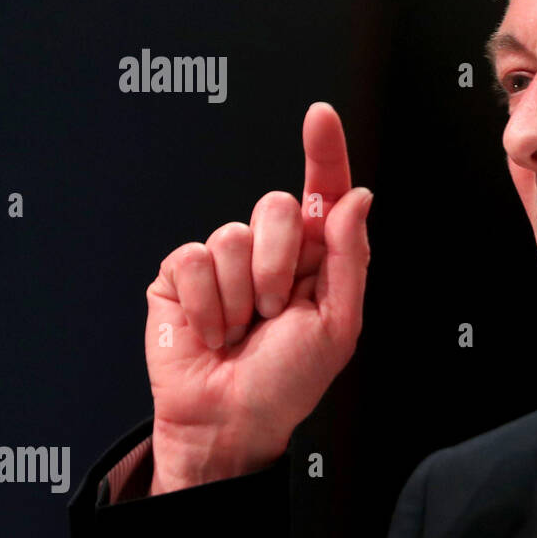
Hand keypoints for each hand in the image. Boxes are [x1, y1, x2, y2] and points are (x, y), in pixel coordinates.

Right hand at [144, 102, 372, 492]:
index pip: (324, 191)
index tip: (321, 116)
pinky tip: (211, 330)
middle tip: (274, 310)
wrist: (230, 420)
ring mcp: (225, 259)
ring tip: (242, 328)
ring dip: (241, 295)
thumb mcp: (339, 324)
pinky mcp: (181, 274)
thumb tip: (356, 198)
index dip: (324, 151)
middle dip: (280, 263)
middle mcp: (272, 250)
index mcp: (318, 257)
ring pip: (233, 234)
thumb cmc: (288, 380)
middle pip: (278, 206)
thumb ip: (350, 257)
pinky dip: (205, 304)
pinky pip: (193, 259)